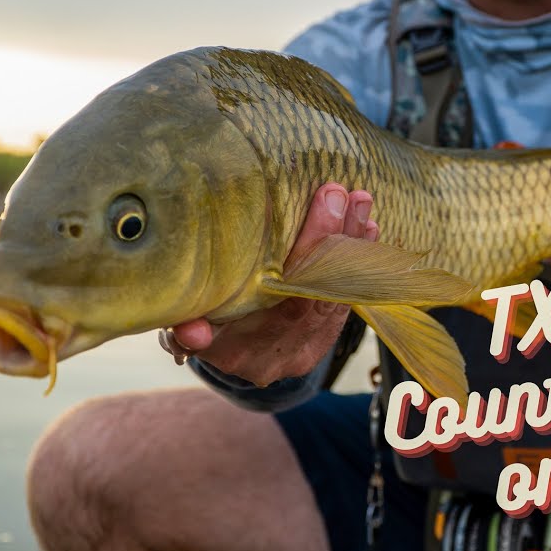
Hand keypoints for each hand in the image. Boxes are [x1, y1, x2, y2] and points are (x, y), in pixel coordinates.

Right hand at [161, 182, 378, 386]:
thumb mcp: (184, 318)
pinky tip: (365, 232)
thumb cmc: (197, 315)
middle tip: (341, 194)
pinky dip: (355, 266)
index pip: (280, 300)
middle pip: (310, 297)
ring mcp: (296, 355)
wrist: (219, 355)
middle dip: (330, 241)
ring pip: (333, 299)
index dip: (308, 251)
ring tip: (360, 203)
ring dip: (350, 249)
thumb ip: (187, 325)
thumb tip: (191, 332)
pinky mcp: (316, 349)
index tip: (326, 201)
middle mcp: (268, 356)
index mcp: (230, 347)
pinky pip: (342, 304)